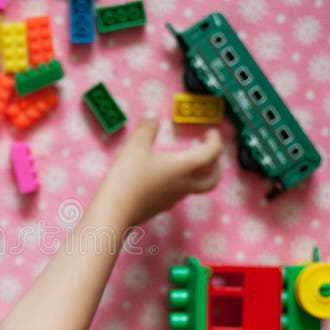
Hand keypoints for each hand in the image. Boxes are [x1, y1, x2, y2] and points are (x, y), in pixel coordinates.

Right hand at [99, 118, 221, 226]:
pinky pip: (178, 192)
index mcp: (183, 167)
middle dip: (215, 165)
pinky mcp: (159, 207)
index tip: (210, 132)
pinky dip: (180, 180)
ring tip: (184, 160)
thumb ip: (146, 129)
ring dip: (197, 173)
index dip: (215, 142)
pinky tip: (164, 175)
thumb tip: (152, 115)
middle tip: (207, 152)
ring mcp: (172, 199)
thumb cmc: (128, 178)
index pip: (210, 154)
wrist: (113, 213)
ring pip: (195, 186)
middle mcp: (183, 185)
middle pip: (212, 180)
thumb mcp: (135, 147)